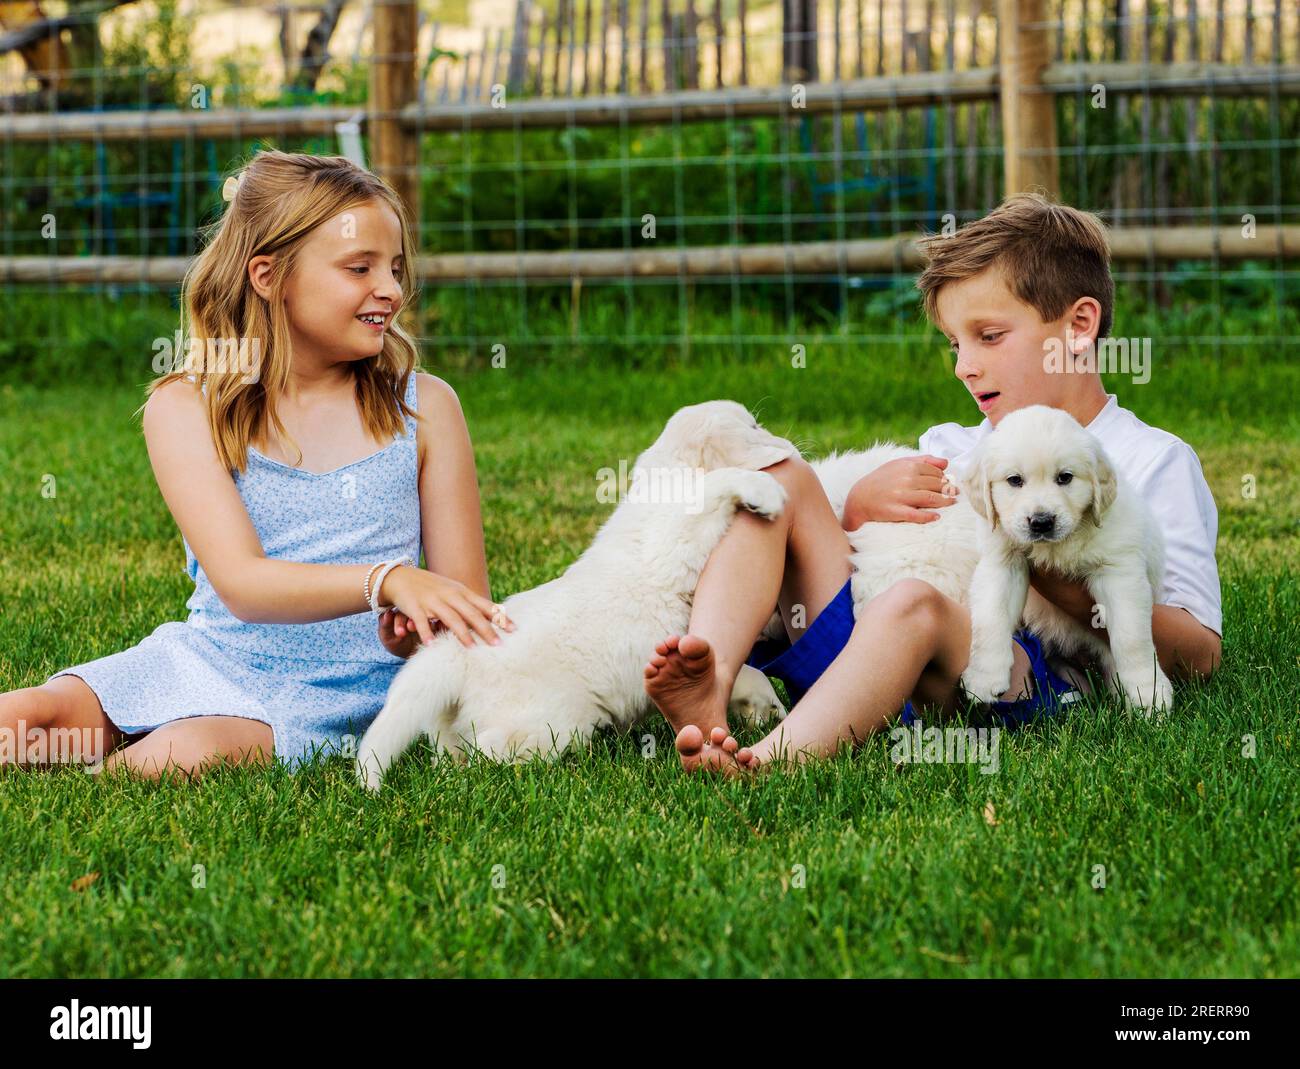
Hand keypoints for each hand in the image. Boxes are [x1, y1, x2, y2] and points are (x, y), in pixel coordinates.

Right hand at [378, 566, 515, 648]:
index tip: (514, 630)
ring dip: (462, 634)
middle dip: (486, 630)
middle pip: (471, 614)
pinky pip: (422, 622)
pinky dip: (427, 633)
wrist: (400, 576)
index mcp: (462, 592)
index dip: (499, 618)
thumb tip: (496, 616)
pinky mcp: (415, 607)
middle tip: (498, 645)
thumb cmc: (432, 588)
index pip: (485, 606)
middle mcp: (450, 595)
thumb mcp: (454, 592)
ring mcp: (433, 601)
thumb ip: (471, 604)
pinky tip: (432, 646)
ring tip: (472, 648)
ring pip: (450, 618)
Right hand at [844, 455, 955, 527]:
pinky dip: (928, 516)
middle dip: (948, 490)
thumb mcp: (899, 464)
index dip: (945, 479)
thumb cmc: (881, 480)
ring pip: (930, 498)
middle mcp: (905, 479)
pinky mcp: (895, 511)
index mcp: (907, 466)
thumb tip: (946, 463)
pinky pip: (916, 515)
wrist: (859, 498)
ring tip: (952, 504)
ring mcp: (900, 496)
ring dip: (945, 502)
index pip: (935, 472)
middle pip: (936, 485)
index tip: (950, 484)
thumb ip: (923, 460)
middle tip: (955, 494)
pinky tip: (936, 517)